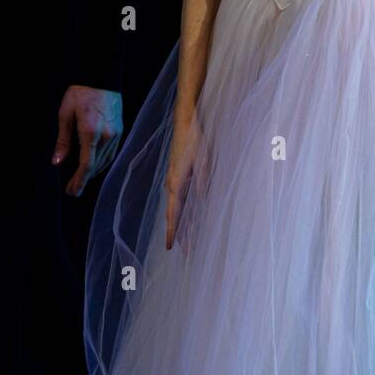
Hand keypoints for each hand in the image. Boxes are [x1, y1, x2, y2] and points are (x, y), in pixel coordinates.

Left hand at [52, 85, 122, 196]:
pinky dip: (102, 163)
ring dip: (92, 173)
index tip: (72, 191)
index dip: (79, 181)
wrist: (102, 77)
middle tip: (72, 190)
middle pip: (95, 167)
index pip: (86, 165)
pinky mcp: (119, 132)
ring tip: (80, 179)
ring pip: (104, 162)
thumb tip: (58, 162)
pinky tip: (94, 166)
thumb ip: (63, 140)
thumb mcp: (65, 114)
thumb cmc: (80, 93)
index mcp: (90, 132)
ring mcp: (115, 135)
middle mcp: (106, 137)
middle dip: (83, 180)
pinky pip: (111, 154)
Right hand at [165, 115, 202, 250]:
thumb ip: (203, 185)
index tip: (170, 248)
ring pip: (178, 208)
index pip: (173, 215)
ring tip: (188, 239)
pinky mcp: (178, 174)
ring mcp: (174, 180)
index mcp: (176, 185)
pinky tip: (189, 216)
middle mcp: (172, 185)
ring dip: (182, 223)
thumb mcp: (204, 163)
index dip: (172, 233)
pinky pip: (180, 198)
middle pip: (175, 215)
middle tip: (186, 251)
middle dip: (180, 234)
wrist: (185, 122)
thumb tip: (203, 204)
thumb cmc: (195, 141)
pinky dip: (184, 210)